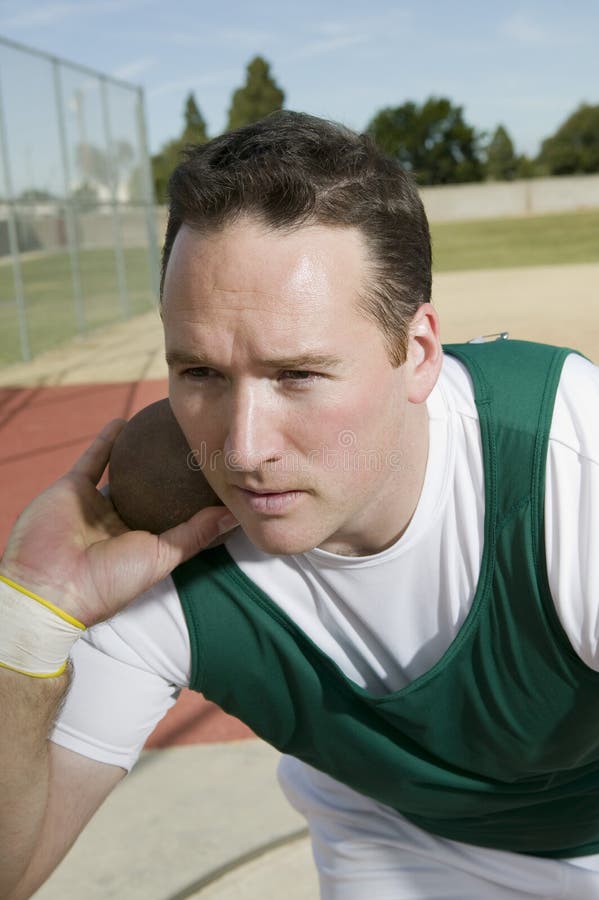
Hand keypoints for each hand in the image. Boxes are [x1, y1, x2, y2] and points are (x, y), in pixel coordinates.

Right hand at [0, 420, 237, 625]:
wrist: (50, 585)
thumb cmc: (109, 581)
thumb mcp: (162, 557)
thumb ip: (196, 534)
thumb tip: (235, 515)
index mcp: (140, 543)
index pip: (171, 516)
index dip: (191, 500)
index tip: (216, 478)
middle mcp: (118, 523)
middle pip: (149, 491)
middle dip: (169, 472)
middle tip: (194, 447)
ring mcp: (94, 505)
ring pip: (122, 471)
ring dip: (139, 452)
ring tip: (163, 430)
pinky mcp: (72, 488)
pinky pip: (93, 458)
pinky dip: (107, 439)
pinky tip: (126, 420)